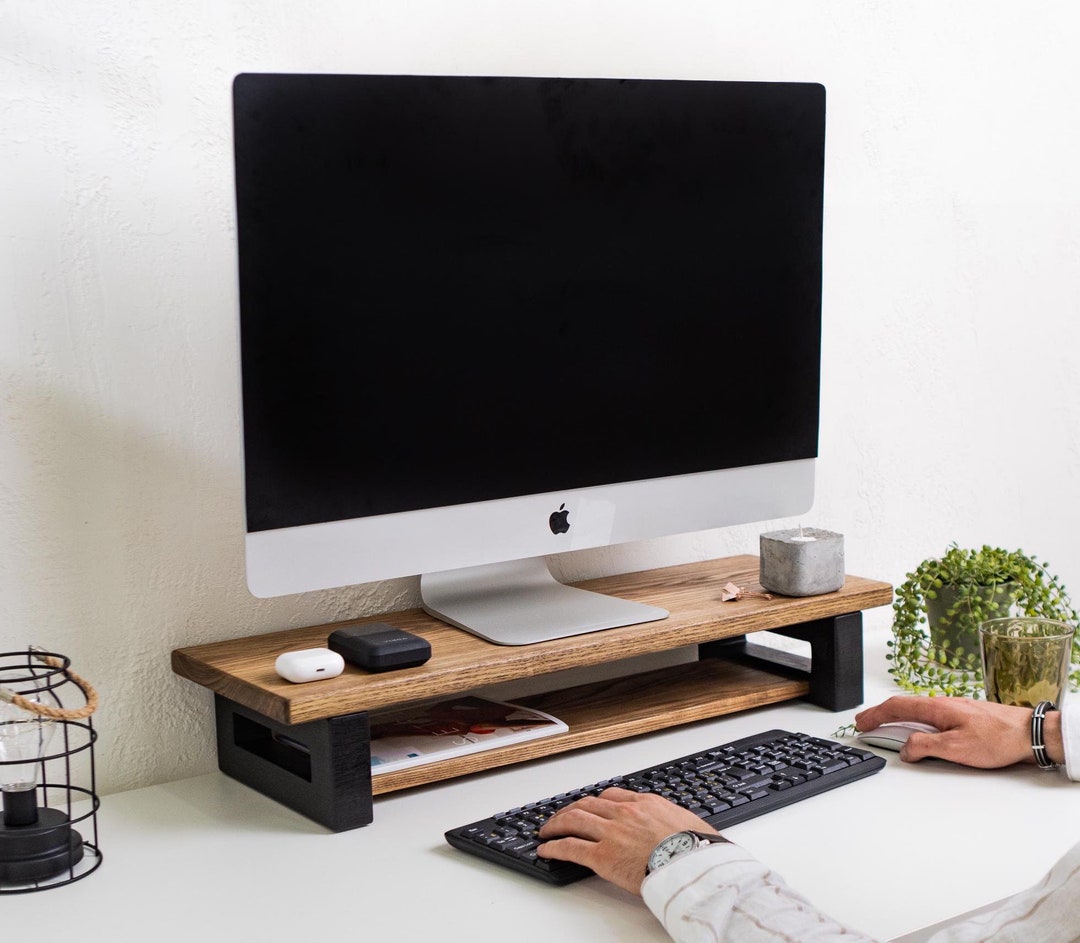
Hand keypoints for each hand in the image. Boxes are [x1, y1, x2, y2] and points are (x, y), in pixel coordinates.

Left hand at [536, 787, 718, 895]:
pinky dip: (554, 847)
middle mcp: (624, 813)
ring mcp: (611, 833)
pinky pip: (571, 848)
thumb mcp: (688, 823)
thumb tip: (679, 828)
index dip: (596, 802)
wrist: (693, 864)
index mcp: (645, 804)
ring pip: (574, 820)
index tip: (590, 806)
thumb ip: (673, 821)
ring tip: (546, 830)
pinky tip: (546, 850)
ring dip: (556, 824)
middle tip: (561, 816)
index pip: (612, 796)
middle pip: (587, 804)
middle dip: (570, 809)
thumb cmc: (697, 849)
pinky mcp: (602, 856)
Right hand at [854, 695, 1062, 767]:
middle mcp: (943, 704)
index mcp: (937, 708)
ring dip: (898, 719)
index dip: (875, 715)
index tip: (861, 723)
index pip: (896, 707)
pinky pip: (931, 716)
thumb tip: (906, 748)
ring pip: (918, 711)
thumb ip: (925, 746)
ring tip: (887, 729)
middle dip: (881, 715)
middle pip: (904, 706)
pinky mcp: (964, 717)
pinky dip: (915, 722)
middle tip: (866, 724)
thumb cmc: (999, 738)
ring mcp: (954, 709)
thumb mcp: (956, 748)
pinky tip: (919, 731)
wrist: (1030, 733)